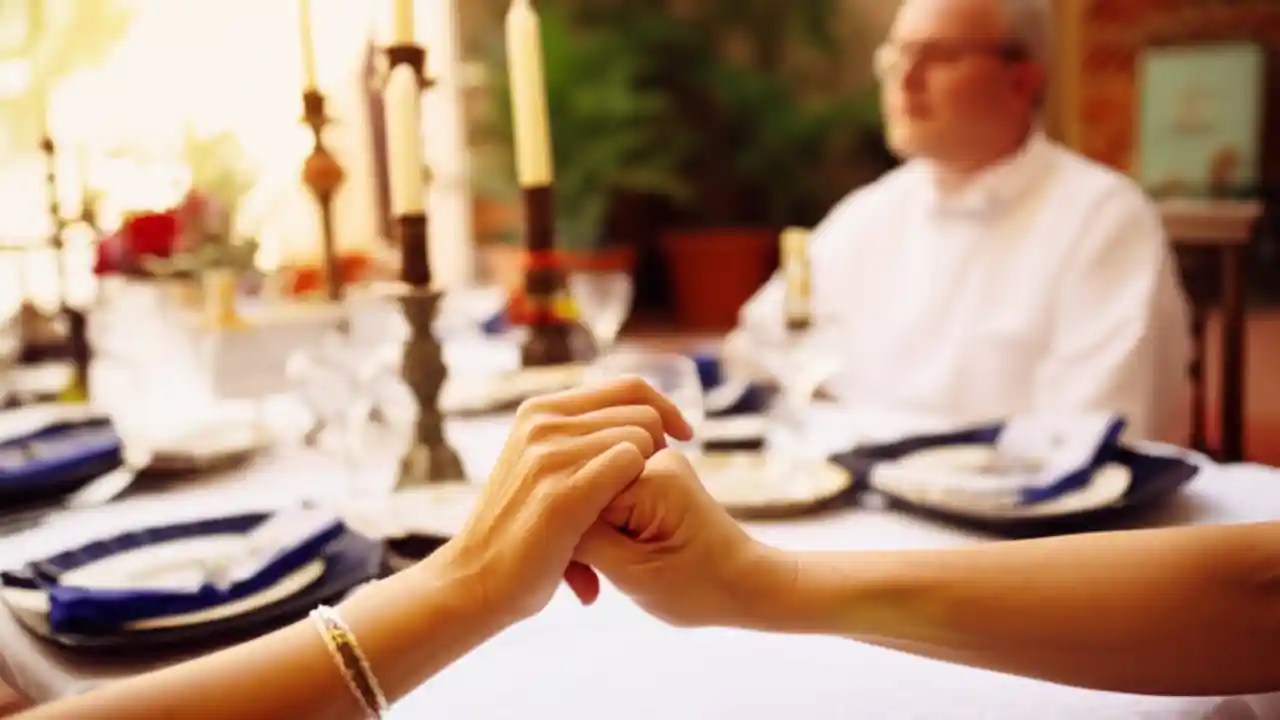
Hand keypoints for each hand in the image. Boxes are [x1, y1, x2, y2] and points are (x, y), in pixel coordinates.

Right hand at [426, 378, 693, 629]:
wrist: (474, 586)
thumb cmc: (521, 536)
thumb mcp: (540, 469)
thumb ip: (576, 441)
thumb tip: (631, 419)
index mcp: (541, 411)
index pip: (629, 387)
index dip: (665, 410)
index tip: (681, 441)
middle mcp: (543, 422)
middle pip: (643, 414)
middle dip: (656, 454)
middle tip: (636, 507)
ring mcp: (549, 453)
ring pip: (642, 440)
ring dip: (643, 486)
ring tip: (616, 534)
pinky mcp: (561, 491)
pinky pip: (630, 462)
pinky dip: (636, 496)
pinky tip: (618, 540)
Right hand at [576, 449, 793, 628]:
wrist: (746, 586)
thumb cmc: (696, 588)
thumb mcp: (631, 573)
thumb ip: (582, 536)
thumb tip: (540, 505)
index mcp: (651, 477)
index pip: (579, 489)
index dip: (570, 535)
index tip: (584, 578)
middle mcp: (654, 457)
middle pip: (582, 484)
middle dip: (578, 533)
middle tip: (590, 583)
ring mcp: (654, 464)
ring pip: (591, 491)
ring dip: (589, 535)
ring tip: (602, 577)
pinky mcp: (652, 478)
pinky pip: (608, 495)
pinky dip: (604, 532)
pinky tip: (612, 565)